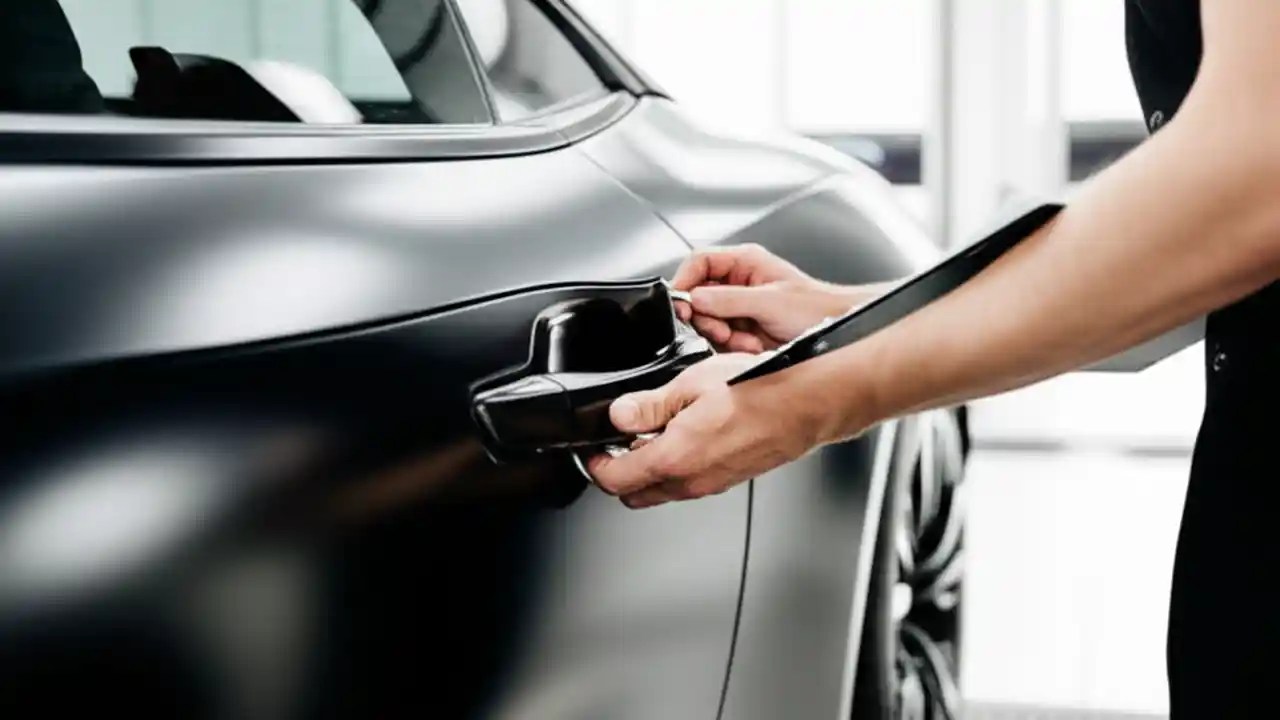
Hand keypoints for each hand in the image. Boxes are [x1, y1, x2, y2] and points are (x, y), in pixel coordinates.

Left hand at [586, 353, 829, 509]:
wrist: (805, 404)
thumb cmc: (759, 390)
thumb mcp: (690, 384)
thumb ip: (649, 405)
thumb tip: (620, 414)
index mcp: (673, 459)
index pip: (614, 481)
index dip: (595, 466)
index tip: (593, 450)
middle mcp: (690, 481)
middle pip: (636, 493)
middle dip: (620, 473)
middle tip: (617, 443)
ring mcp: (711, 484)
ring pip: (664, 489)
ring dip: (651, 468)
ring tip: (654, 432)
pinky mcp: (728, 479)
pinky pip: (690, 482)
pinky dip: (678, 466)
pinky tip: (687, 434)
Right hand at [671, 244, 878, 352]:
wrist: (838, 333)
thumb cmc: (818, 309)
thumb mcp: (770, 302)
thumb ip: (730, 300)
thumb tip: (696, 298)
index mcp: (745, 263)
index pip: (699, 262)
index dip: (685, 281)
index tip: (681, 303)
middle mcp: (739, 282)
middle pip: (699, 295)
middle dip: (708, 318)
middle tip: (723, 328)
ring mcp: (740, 306)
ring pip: (708, 321)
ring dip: (724, 335)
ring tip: (747, 340)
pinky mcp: (744, 329)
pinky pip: (721, 339)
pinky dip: (733, 346)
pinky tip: (752, 346)